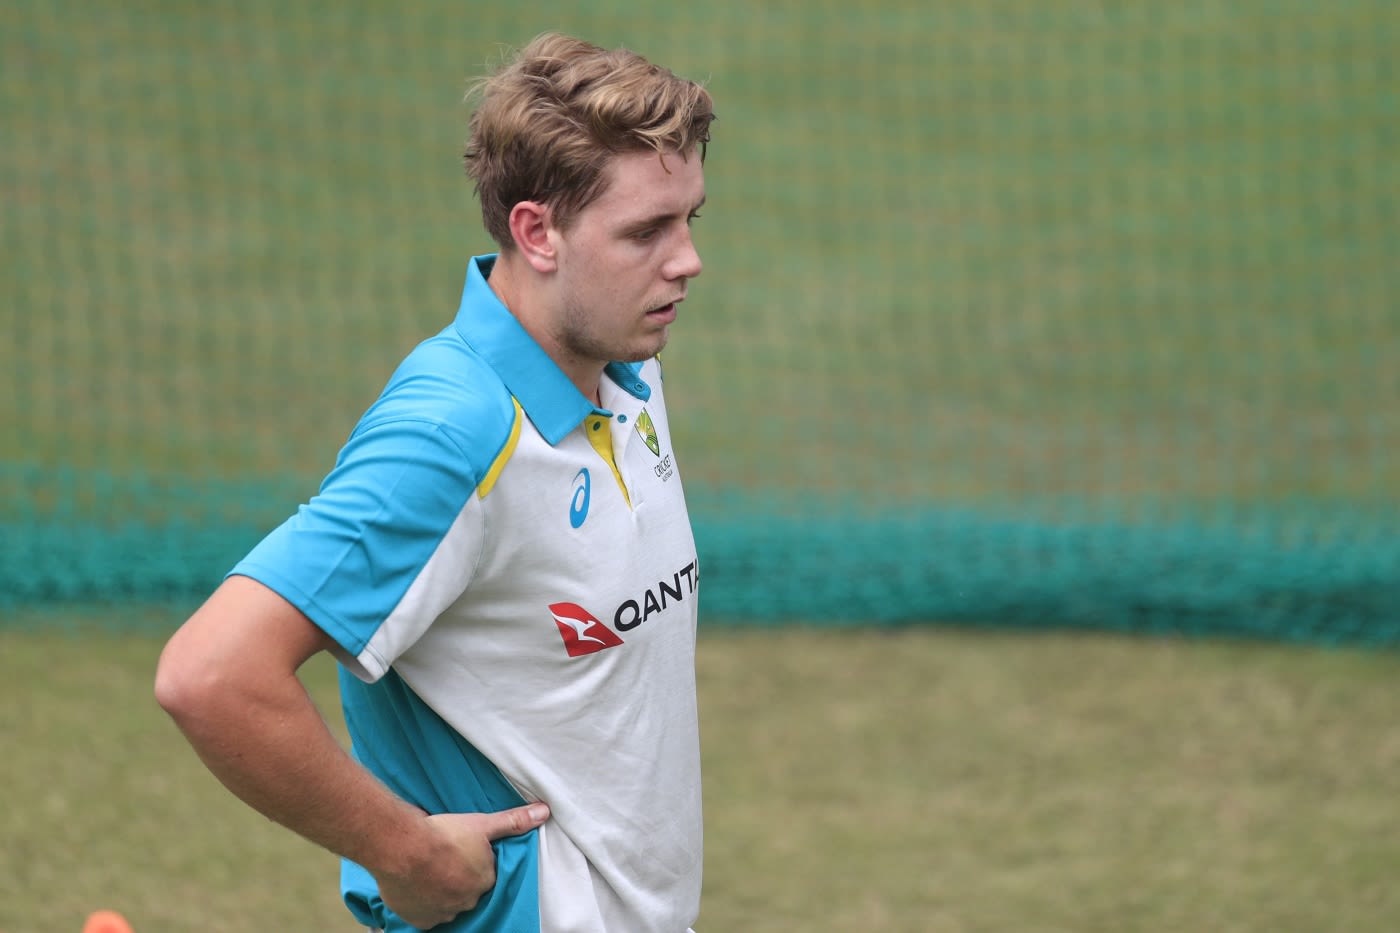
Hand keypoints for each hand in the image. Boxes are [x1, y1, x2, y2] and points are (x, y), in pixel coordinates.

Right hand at [377, 802, 550, 928]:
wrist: (402, 848)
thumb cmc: (444, 834)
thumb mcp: (482, 823)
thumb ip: (513, 821)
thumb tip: (543, 812)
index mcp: (485, 881)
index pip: (485, 875)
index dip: (474, 863)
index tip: (461, 851)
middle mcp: (467, 901)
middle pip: (467, 890)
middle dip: (458, 878)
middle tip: (444, 858)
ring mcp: (444, 913)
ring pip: (447, 903)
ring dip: (441, 890)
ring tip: (428, 869)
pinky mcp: (421, 920)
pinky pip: (426, 915)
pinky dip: (423, 903)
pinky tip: (417, 885)